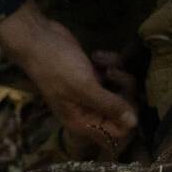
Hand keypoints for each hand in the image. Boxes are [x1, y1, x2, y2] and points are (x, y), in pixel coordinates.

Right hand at [0, 3, 137, 152]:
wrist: (37, 38)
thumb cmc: (57, 66)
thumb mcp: (84, 87)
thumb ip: (109, 105)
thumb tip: (134, 123)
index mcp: (83, 121)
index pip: (116, 134)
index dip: (126, 118)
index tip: (128, 99)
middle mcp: (88, 110)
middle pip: (122, 110)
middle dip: (124, 91)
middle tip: (113, 75)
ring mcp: (91, 92)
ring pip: (121, 90)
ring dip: (118, 74)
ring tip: (103, 64)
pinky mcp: (93, 74)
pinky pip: (113, 74)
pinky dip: (110, 63)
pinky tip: (97, 55)